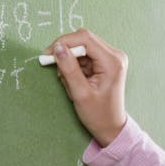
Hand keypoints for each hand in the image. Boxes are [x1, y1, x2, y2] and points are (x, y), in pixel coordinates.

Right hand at [45, 29, 127, 146]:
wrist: (111, 127)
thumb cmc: (99, 114)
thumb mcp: (80, 93)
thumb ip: (69, 68)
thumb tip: (58, 47)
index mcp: (112, 61)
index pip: (84, 38)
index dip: (64, 42)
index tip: (48, 55)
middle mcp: (115, 56)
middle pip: (83, 39)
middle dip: (66, 52)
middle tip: (56, 68)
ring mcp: (112, 58)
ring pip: (82, 47)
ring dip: (70, 61)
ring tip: (70, 82)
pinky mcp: (106, 62)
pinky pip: (85, 56)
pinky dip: (75, 65)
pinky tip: (76, 81)